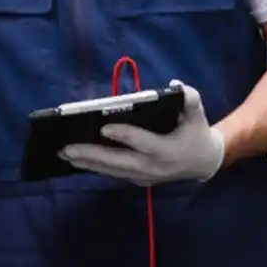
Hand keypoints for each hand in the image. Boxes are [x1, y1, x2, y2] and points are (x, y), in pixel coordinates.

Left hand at [60, 81, 225, 185]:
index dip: (125, 135)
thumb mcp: (197, 114)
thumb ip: (189, 99)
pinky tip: (75, 159)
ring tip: (63, 154)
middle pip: (119, 162)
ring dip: (87, 163)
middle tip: (66, 148)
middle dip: (92, 155)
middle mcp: (153, 168)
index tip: (104, 127)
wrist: (203, 162)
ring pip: (112, 171)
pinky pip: (113, 173)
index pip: (143, 143)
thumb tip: (175, 85)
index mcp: (167, 150)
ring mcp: (144, 177)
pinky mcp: (137, 180)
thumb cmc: (196, 132)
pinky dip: (94, 167)